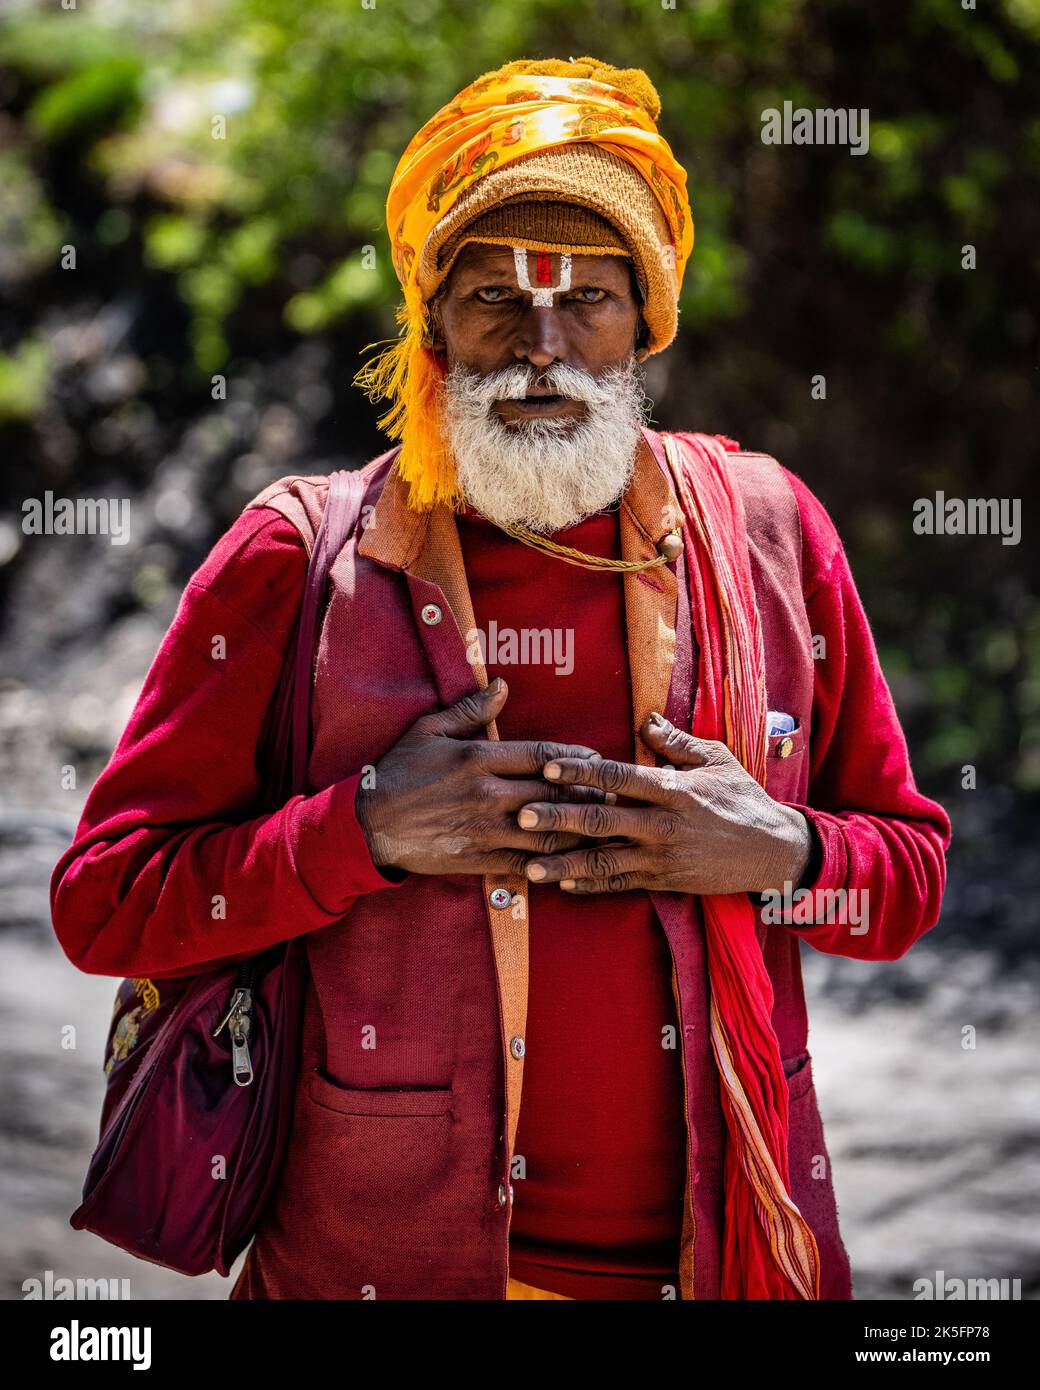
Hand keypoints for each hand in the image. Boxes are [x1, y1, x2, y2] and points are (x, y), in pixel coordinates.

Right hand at [355, 677, 611, 875]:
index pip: (542, 753)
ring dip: (579, 827)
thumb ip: (470, 710)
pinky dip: (553, 860)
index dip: (574, 755)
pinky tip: (572, 857)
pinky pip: (528, 861)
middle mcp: (488, 794)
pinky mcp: (481, 858)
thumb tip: (503, 686)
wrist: (369, 824)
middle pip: (554, 791)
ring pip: (548, 829)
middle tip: (612, 791)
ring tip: (600, 823)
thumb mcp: (428, 731)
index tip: (595, 757)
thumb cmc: (398, 772)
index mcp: (479, 758)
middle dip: (587, 791)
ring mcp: (486, 829)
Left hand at [518, 712, 811, 895]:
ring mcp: (661, 857)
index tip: (548, 767)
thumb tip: (644, 719)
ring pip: (604, 860)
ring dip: (564, 863)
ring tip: (529, 865)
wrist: (774, 851)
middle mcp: (663, 825)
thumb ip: (676, 742)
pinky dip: (591, 885)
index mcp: (673, 790)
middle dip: (558, 818)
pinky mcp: (664, 881)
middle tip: (521, 816)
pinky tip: (563, 885)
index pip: (619, 777)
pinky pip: (621, 884)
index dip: (582, 771)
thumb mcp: (716, 760)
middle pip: (601, 820)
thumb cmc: (743, 798)